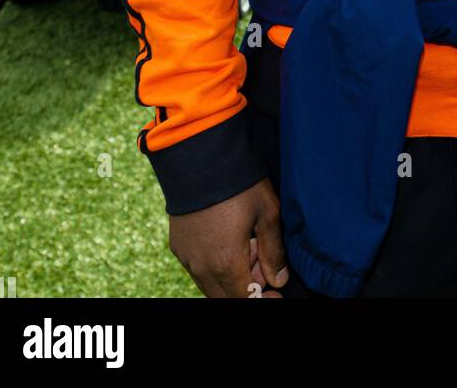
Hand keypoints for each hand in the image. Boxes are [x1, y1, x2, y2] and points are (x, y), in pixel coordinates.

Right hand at [168, 178, 287, 297]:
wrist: (199, 156)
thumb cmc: (238, 183)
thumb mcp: (267, 213)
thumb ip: (273, 252)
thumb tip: (279, 280)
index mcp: (226, 263)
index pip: (244, 300)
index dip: (262, 299)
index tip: (276, 292)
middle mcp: (202, 267)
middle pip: (225, 297)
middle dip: (247, 288)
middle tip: (263, 266)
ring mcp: (186, 257)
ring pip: (210, 284)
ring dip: (231, 277)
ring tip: (249, 246)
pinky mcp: (177, 246)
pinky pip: (198, 268)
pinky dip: (215, 265)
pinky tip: (230, 240)